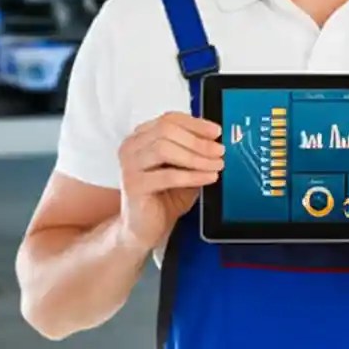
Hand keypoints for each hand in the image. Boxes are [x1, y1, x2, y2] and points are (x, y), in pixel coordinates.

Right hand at [117, 112, 223, 251]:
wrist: (145, 228)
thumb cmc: (164, 196)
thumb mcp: (183, 168)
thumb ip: (193, 152)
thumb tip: (215, 141)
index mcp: (141, 137)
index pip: (169, 119)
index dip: (195, 123)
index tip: (216, 131)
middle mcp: (131, 147)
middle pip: (166, 130)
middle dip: (198, 140)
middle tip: (219, 151)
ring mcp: (129, 165)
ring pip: (164, 148)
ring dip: (196, 156)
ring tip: (216, 165)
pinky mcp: (134, 185)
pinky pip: (167, 175)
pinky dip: (192, 175)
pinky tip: (208, 178)